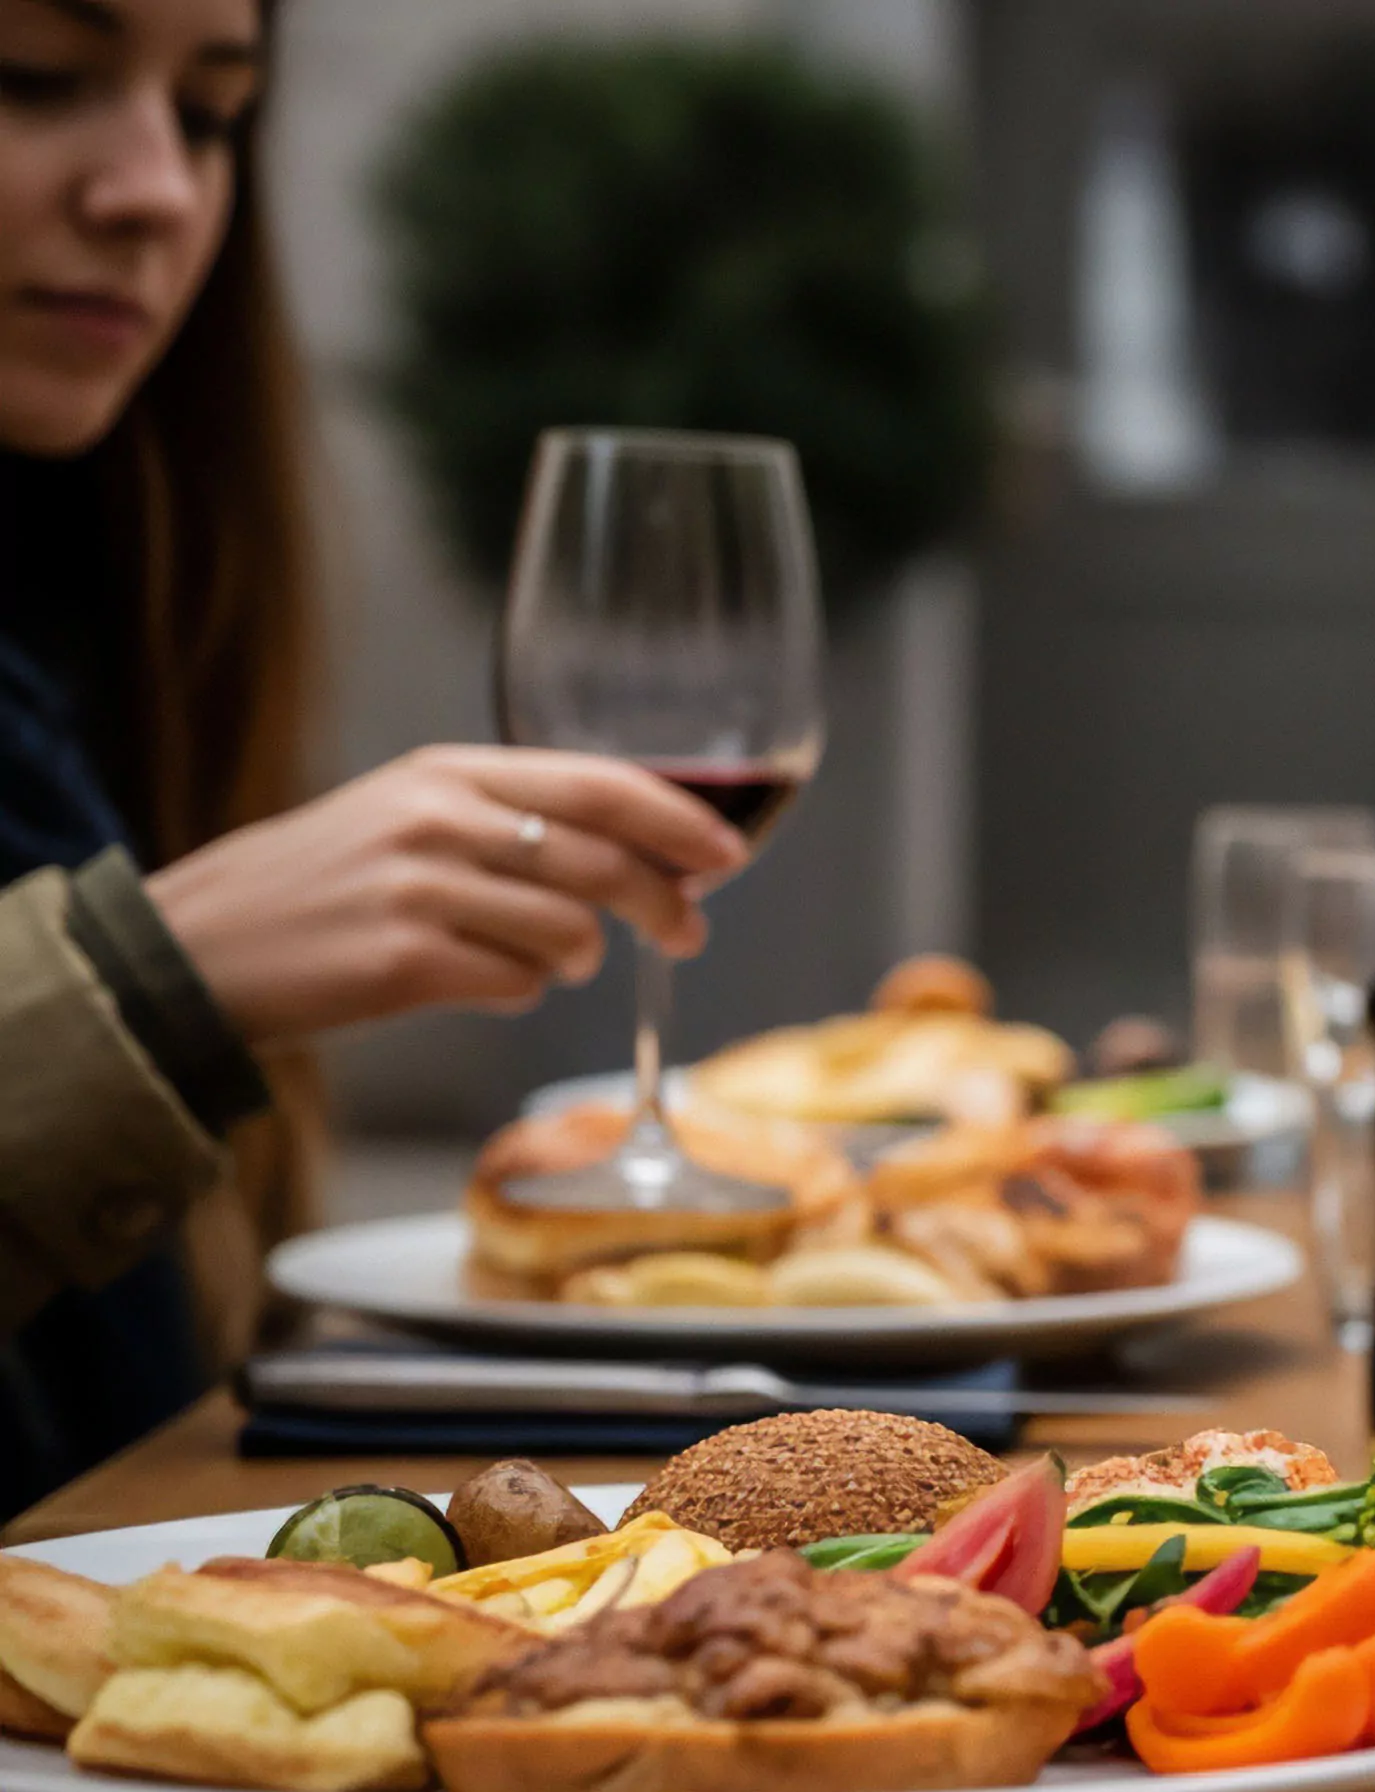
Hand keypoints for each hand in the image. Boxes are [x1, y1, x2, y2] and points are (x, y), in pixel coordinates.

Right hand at [142, 745, 750, 1043]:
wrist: (201, 947)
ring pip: (568, 932)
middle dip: (665, 903)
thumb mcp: (410, 817)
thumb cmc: (325, 887)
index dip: (680, 821)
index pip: (600, 784)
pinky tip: (478, 982)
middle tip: (688, 932)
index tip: (728, 853)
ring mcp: (420, 890)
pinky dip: (518, 991)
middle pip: (604, 862)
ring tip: (544, 960)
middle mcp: (439, 820)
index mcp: (448, 773)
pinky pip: (516, 985)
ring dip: (577, 958)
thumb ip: (517, 822)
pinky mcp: (404, 963)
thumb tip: (649, 857)